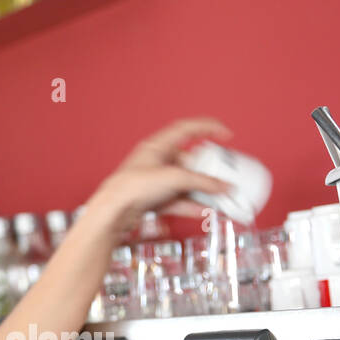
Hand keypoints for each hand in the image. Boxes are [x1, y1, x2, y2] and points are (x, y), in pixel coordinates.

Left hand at [83, 118, 236, 235]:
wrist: (114, 211)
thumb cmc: (132, 186)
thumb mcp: (174, 178)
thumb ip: (202, 182)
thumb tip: (222, 186)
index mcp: (158, 146)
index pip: (187, 129)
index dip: (208, 128)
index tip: (225, 135)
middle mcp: (157, 161)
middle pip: (190, 162)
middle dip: (208, 172)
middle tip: (224, 176)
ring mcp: (156, 181)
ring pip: (186, 184)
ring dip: (203, 191)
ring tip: (219, 197)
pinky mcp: (155, 199)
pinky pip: (180, 200)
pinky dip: (193, 205)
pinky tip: (205, 211)